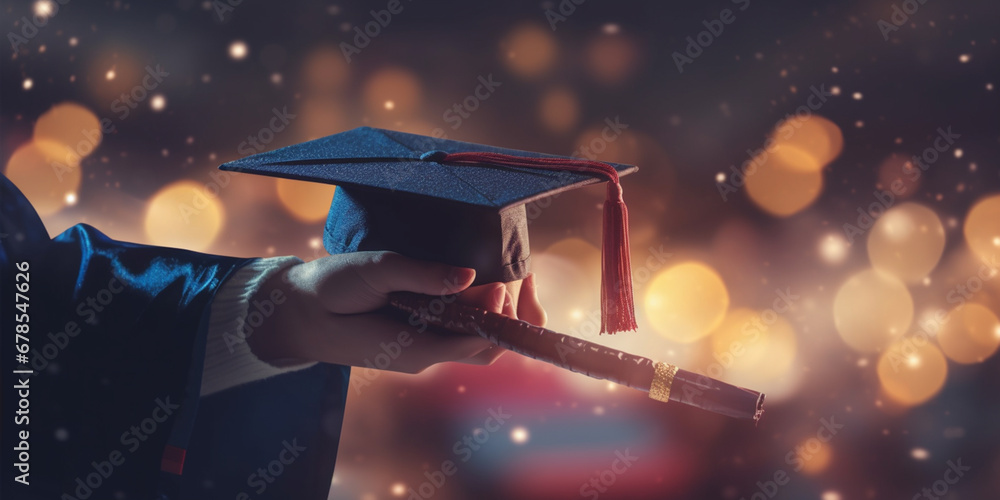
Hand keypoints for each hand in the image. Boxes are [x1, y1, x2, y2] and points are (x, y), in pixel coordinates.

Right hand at [247, 251, 545, 373]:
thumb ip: (418, 275)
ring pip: (474, 339)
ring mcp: (420, 348)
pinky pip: (456, 329)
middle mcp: (425, 354)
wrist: (294, 315)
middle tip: (521, 274)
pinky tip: (481, 281)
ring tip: (510, 274)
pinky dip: (476, 309)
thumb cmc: (328, 293)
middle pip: (486, 346)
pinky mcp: (414, 336)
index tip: (505, 282)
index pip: (478, 341)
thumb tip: (468, 276)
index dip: (500, 315)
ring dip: (496, 312)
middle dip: (510, 317)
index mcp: (417, 348)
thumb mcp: (372, 273)